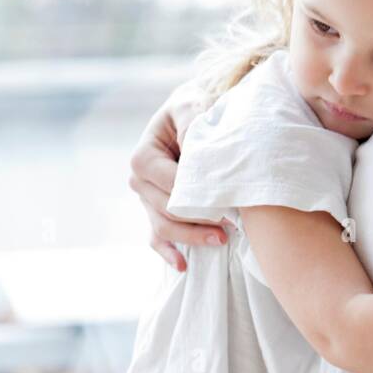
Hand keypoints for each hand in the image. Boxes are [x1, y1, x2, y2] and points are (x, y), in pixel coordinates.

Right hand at [128, 82, 227, 270]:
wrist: (197, 114)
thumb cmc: (196, 109)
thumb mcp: (194, 107)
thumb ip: (192, 125)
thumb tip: (196, 154)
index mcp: (144, 156)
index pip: (167, 182)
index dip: (193, 194)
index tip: (224, 200)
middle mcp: (141, 181)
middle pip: (166, 209)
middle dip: (197, 219)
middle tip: (231, 225)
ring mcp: (147, 200)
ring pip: (165, 227)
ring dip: (192, 237)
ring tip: (223, 239)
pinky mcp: (157, 212)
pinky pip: (157, 238)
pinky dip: (168, 253)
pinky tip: (183, 266)